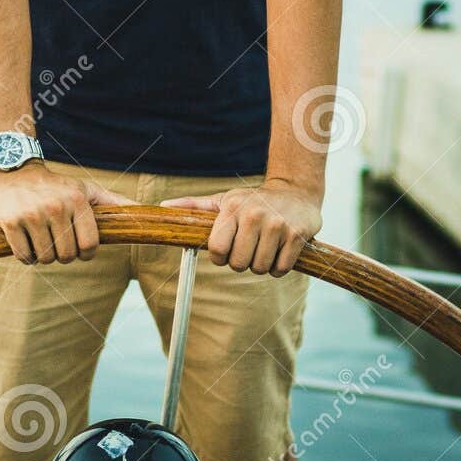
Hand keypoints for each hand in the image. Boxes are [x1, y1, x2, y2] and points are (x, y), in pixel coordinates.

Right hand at [0, 161, 132, 263]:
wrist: (14, 172)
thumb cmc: (57, 187)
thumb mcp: (87, 190)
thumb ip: (116, 203)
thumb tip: (146, 211)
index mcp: (77, 201)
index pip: (88, 247)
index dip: (84, 254)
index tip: (78, 248)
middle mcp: (55, 207)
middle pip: (66, 256)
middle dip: (62, 254)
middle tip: (56, 240)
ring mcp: (31, 214)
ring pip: (45, 258)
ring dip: (43, 255)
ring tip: (41, 238)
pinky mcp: (10, 222)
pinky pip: (24, 256)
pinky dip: (26, 256)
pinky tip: (26, 240)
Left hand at [162, 180, 322, 276]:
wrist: (296, 191)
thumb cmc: (252, 200)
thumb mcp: (223, 199)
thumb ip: (194, 206)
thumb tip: (163, 207)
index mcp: (232, 208)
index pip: (217, 249)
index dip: (220, 257)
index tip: (227, 250)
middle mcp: (254, 215)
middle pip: (238, 264)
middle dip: (242, 262)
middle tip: (249, 247)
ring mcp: (277, 225)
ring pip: (260, 268)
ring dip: (261, 265)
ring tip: (265, 247)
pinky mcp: (297, 235)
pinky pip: (281, 269)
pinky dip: (278, 268)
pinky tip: (280, 251)